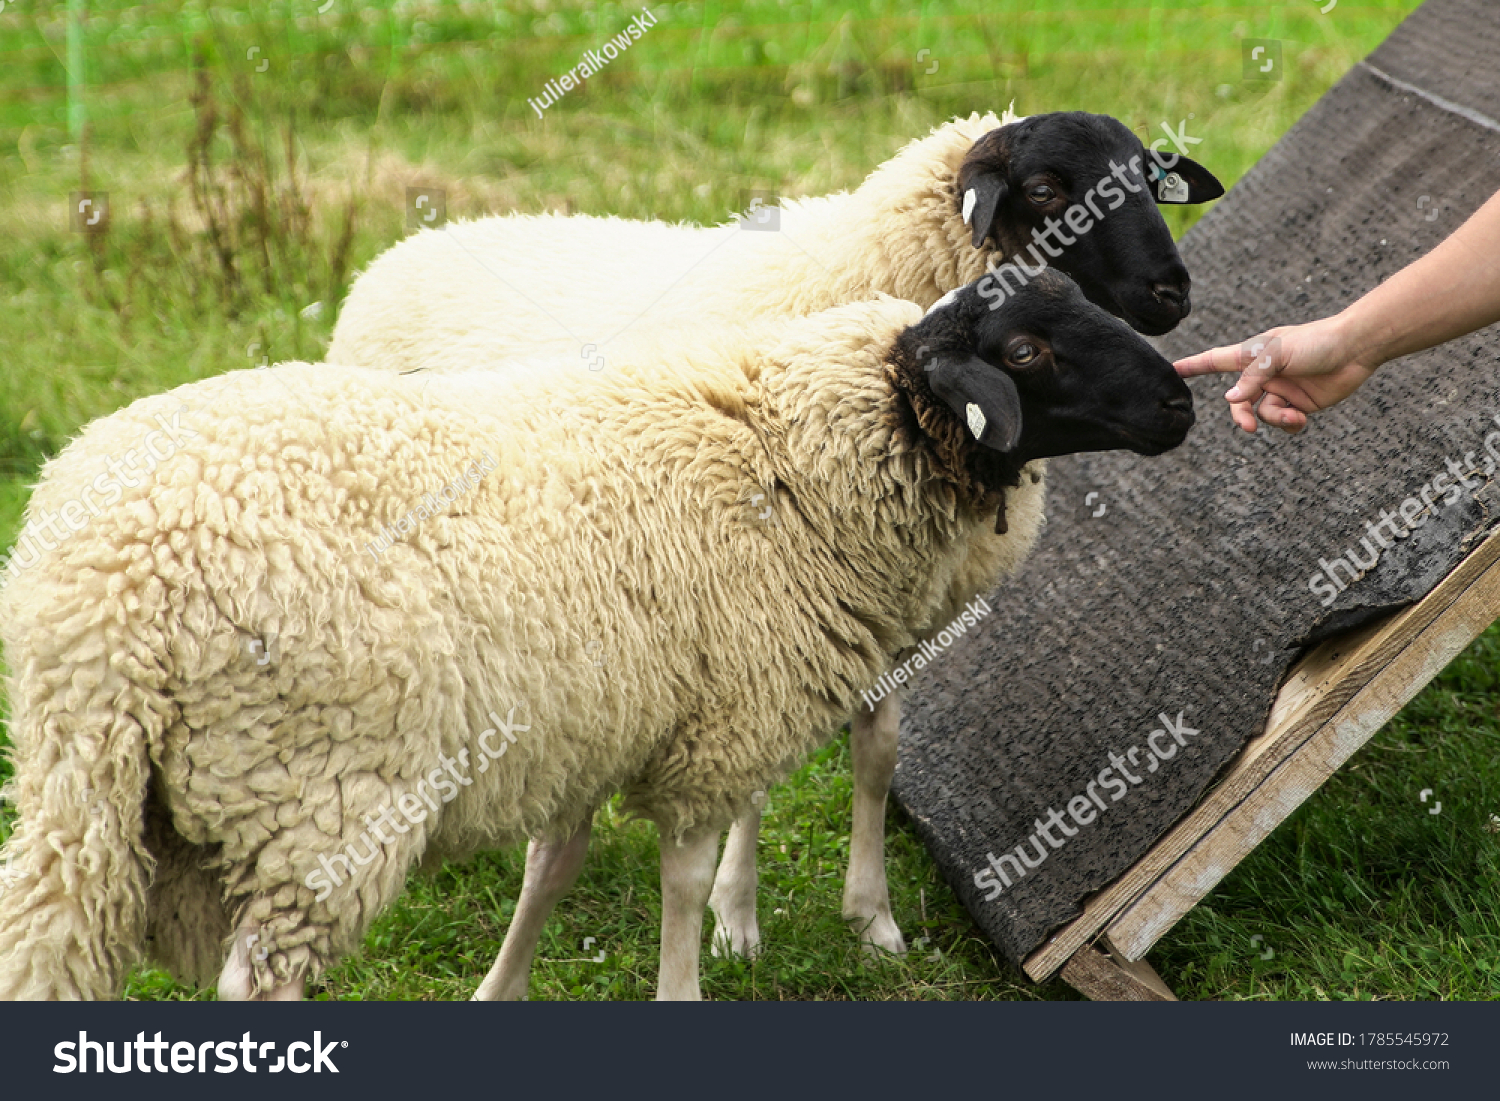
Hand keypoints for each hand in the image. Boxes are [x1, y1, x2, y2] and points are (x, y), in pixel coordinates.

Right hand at [1173, 317, 1380, 433]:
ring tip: (1294, 415)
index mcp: (1253, 355)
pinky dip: (1289, 424)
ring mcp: (1281, 390)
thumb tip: (1229, 400)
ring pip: (1262, 414)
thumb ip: (1252, 377)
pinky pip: (1284, 422)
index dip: (1193, 366)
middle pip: (1238, 401)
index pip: (1215, 361)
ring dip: (1275, 419)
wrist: (1356, 348)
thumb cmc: (1316, 342)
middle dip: (1241, 416)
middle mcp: (1263, 374)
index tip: (1172, 370)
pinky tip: (1302, 419)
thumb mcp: (1278, 355)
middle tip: (1249, 427)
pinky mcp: (1300, 404)